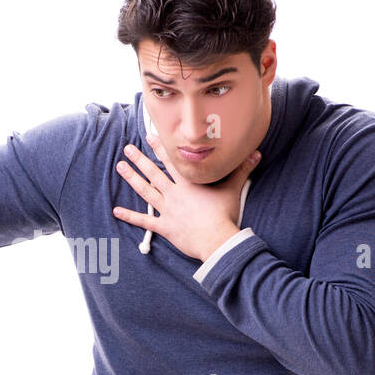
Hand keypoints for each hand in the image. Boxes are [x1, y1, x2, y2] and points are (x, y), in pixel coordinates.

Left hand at [112, 133, 259, 260]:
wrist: (217, 239)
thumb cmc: (224, 214)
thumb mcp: (233, 189)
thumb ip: (241, 170)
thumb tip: (257, 154)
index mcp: (188, 183)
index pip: (172, 161)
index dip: (160, 148)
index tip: (149, 136)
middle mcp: (175, 194)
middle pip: (154, 173)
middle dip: (140, 159)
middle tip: (127, 148)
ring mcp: (168, 210)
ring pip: (146, 192)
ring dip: (132, 179)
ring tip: (120, 167)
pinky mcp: (165, 227)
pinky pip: (145, 221)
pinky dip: (131, 216)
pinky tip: (117, 210)